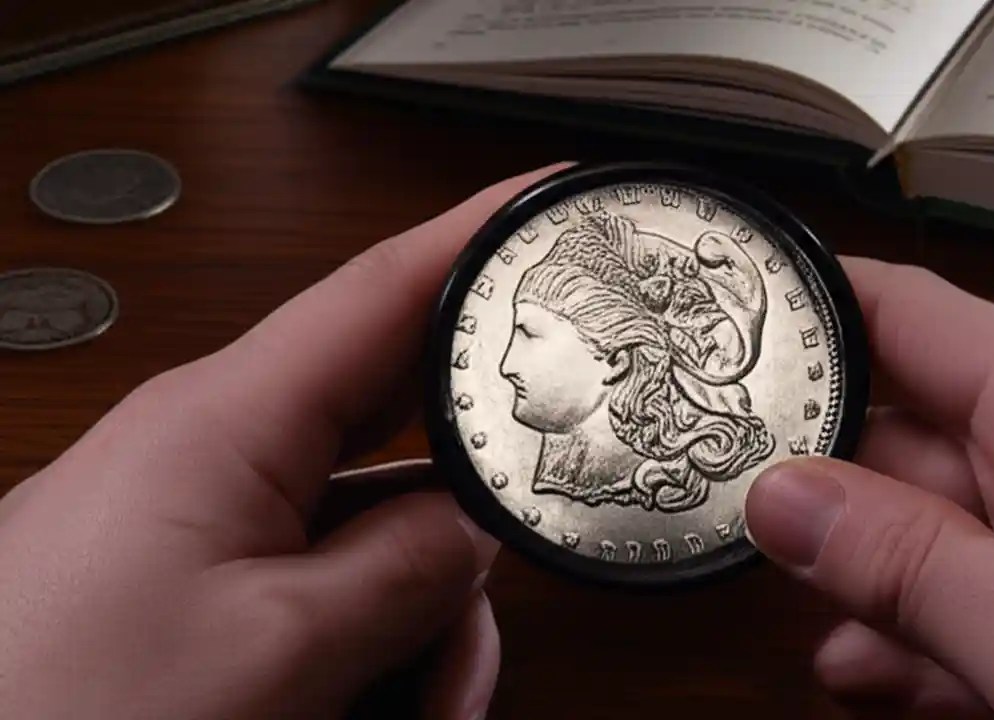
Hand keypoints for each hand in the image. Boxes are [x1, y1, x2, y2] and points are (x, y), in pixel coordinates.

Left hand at [0, 163, 569, 719]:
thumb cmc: (60, 716)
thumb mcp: (280, 652)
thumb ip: (404, 568)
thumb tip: (474, 527)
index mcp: (224, 420)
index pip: (385, 287)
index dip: (482, 233)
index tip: (557, 199)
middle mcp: (213, 446)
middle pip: (398, 424)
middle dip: (474, 502)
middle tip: (523, 566)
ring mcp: (203, 511)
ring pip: (371, 518)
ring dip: (425, 605)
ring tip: (435, 696)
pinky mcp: (192, 572)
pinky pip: (322, 570)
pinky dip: (376, 632)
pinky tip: (390, 699)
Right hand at [746, 258, 993, 717]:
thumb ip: (900, 559)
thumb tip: (778, 494)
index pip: (911, 316)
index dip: (814, 312)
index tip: (722, 335)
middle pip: (910, 430)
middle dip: (822, 480)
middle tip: (733, 517)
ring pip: (937, 527)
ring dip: (867, 579)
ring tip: (815, 623)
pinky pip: (982, 597)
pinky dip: (922, 635)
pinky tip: (878, 673)